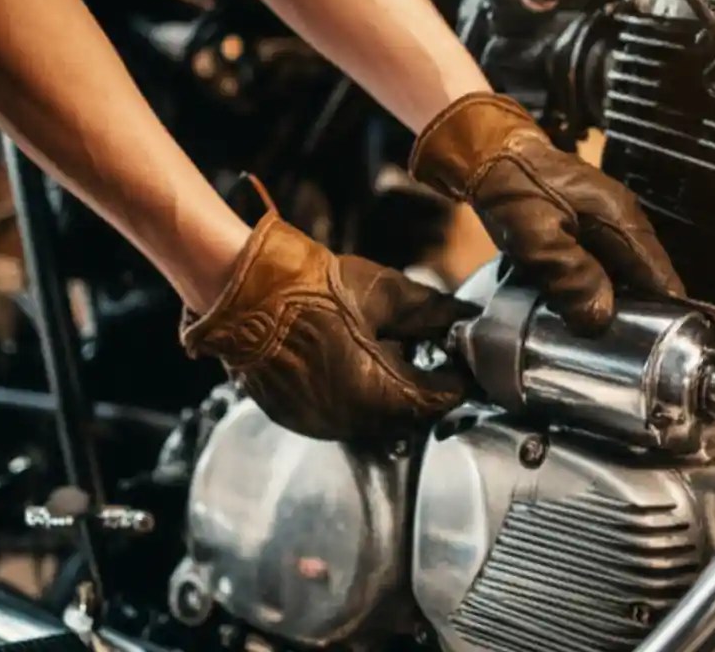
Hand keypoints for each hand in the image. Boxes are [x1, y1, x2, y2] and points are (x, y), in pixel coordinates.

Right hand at [180, 212, 476, 440]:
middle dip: (424, 388)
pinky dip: (358, 399)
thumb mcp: (388, 295)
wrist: (245, 292)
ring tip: (389, 355)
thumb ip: (435, 313)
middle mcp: (351, 420)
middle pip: (408, 416)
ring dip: (391, 396)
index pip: (437, 401)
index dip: (455, 381)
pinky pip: (342, 418)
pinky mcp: (297, 419)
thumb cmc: (314, 289)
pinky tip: (354, 365)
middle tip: (432, 357)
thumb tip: (469, 318)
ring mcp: (320, 423)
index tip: (461, 364)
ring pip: (375, 422)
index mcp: (379, 392)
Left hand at [409, 92, 684, 332]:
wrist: (490, 154)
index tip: (672, 352)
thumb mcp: (535, 234)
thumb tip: (600, 318)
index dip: (674, 316)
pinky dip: (601, 294)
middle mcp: (625, 224)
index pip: (664, 279)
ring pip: (628, 279)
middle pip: (650, 283)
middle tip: (636, 359)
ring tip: (613, 347)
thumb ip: (570, 275)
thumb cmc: (514, 187)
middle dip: (647, 318)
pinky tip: (586, 316)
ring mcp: (609, 228)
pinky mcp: (590, 233)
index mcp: (623, 222)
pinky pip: (606, 271)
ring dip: (621, 308)